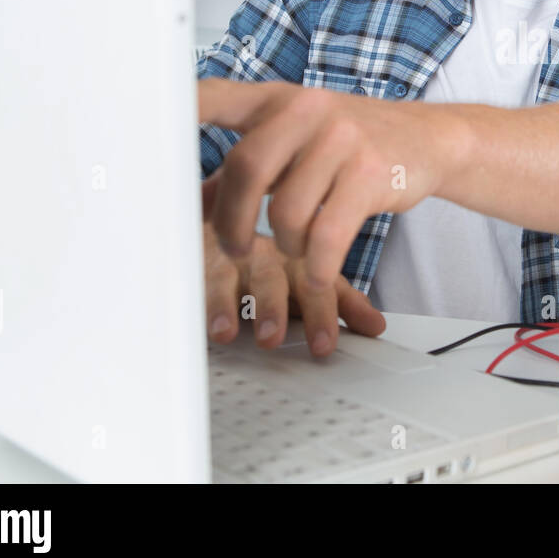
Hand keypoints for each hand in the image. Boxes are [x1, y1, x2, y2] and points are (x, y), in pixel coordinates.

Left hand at [199, 78, 467, 289]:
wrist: (428, 138)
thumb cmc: (353, 142)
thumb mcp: (299, 138)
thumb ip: (249, 162)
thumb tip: (190, 200)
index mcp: (278, 99)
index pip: (215, 96)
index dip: (175, 109)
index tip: (143, 126)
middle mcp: (307, 109)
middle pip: (245, 168)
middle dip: (231, 221)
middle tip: (234, 246)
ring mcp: (342, 139)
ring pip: (286, 211)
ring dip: (286, 245)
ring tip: (297, 246)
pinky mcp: (371, 173)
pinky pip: (328, 234)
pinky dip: (318, 266)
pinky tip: (320, 272)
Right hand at [203, 219, 384, 356]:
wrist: (230, 210)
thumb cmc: (273, 258)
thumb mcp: (309, 279)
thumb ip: (342, 302)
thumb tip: (376, 327)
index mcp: (298, 259)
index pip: (315, 285)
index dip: (320, 315)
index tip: (323, 346)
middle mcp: (265, 255)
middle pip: (273, 278)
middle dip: (273, 309)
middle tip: (272, 340)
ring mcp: (228, 255)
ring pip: (228, 275)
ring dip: (225, 303)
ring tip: (225, 333)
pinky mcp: (196, 256)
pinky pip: (190, 273)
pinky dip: (186, 294)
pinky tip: (182, 313)